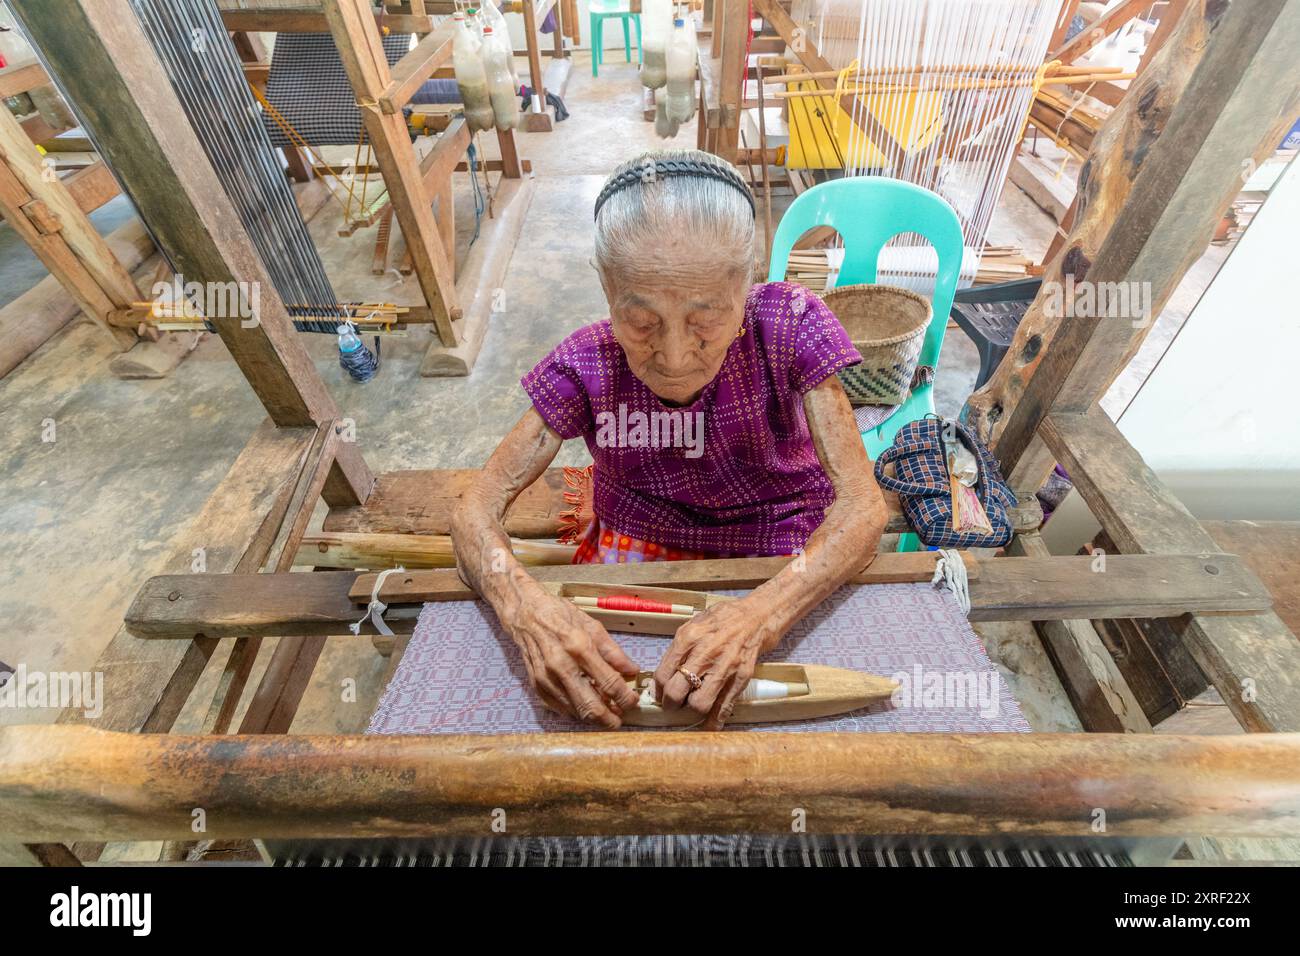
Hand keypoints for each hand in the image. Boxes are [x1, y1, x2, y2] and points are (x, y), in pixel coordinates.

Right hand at [503, 586, 640, 726]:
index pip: (609, 682)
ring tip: (606, 710)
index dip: (625, 697)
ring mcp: (546, 678)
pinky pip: (560, 708)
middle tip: (620, 718)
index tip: (632, 701)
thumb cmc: (559, 614)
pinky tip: (584, 703)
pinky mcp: (537, 685)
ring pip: (575, 711)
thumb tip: (631, 670)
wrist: (525, 614)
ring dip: (593, 716)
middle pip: (590, 706)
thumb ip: (613, 651)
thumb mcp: (592, 625)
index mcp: (579, 647)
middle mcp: (561, 666)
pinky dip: (575, 710)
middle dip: (610, 719)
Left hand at [653, 599, 769, 729]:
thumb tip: (662, 674)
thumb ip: (679, 648)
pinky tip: (710, 725)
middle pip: (677, 691)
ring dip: (691, 711)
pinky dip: (715, 720)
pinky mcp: (741, 677)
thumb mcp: (694, 624)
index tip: (659, 694)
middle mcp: (704, 654)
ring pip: (699, 703)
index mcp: (688, 638)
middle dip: (670, 704)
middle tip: (672, 704)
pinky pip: (725, 705)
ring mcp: (724, 667)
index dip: (658, 690)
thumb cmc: (724, 618)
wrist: (757, 615)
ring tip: (690, 707)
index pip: (663, 674)